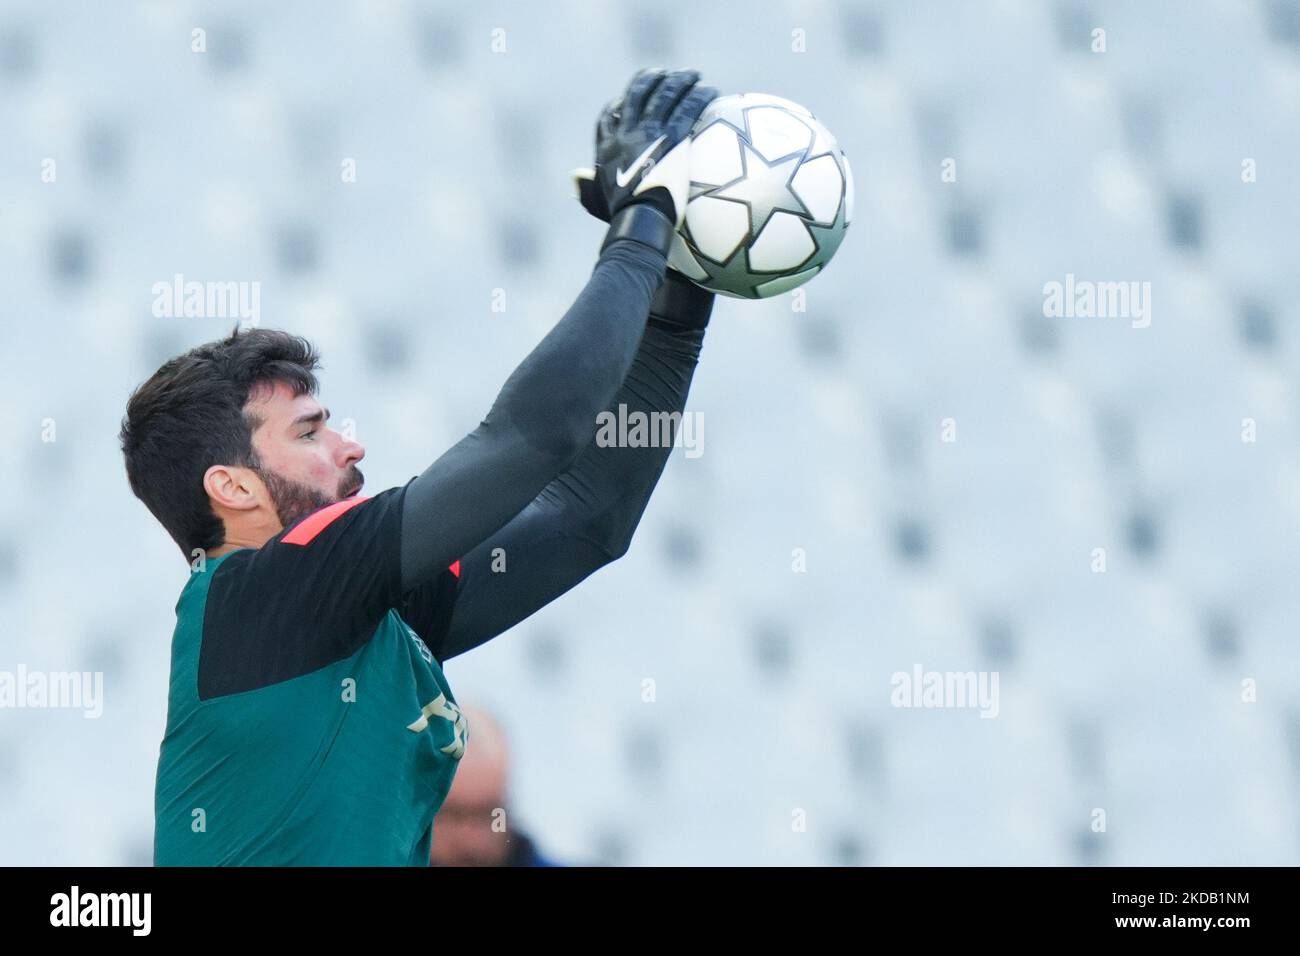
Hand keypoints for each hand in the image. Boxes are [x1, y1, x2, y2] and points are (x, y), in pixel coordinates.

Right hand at [572, 67, 717, 229]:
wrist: (638, 220)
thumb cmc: (620, 219)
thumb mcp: (596, 201)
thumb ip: (587, 188)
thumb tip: (576, 177)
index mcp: (607, 147)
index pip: (609, 116)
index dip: (620, 103)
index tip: (630, 96)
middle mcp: (626, 133)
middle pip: (638, 94)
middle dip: (652, 79)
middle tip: (666, 74)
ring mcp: (649, 133)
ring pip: (665, 95)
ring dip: (680, 80)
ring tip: (693, 74)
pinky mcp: (673, 139)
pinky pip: (688, 109)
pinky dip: (700, 97)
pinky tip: (711, 91)